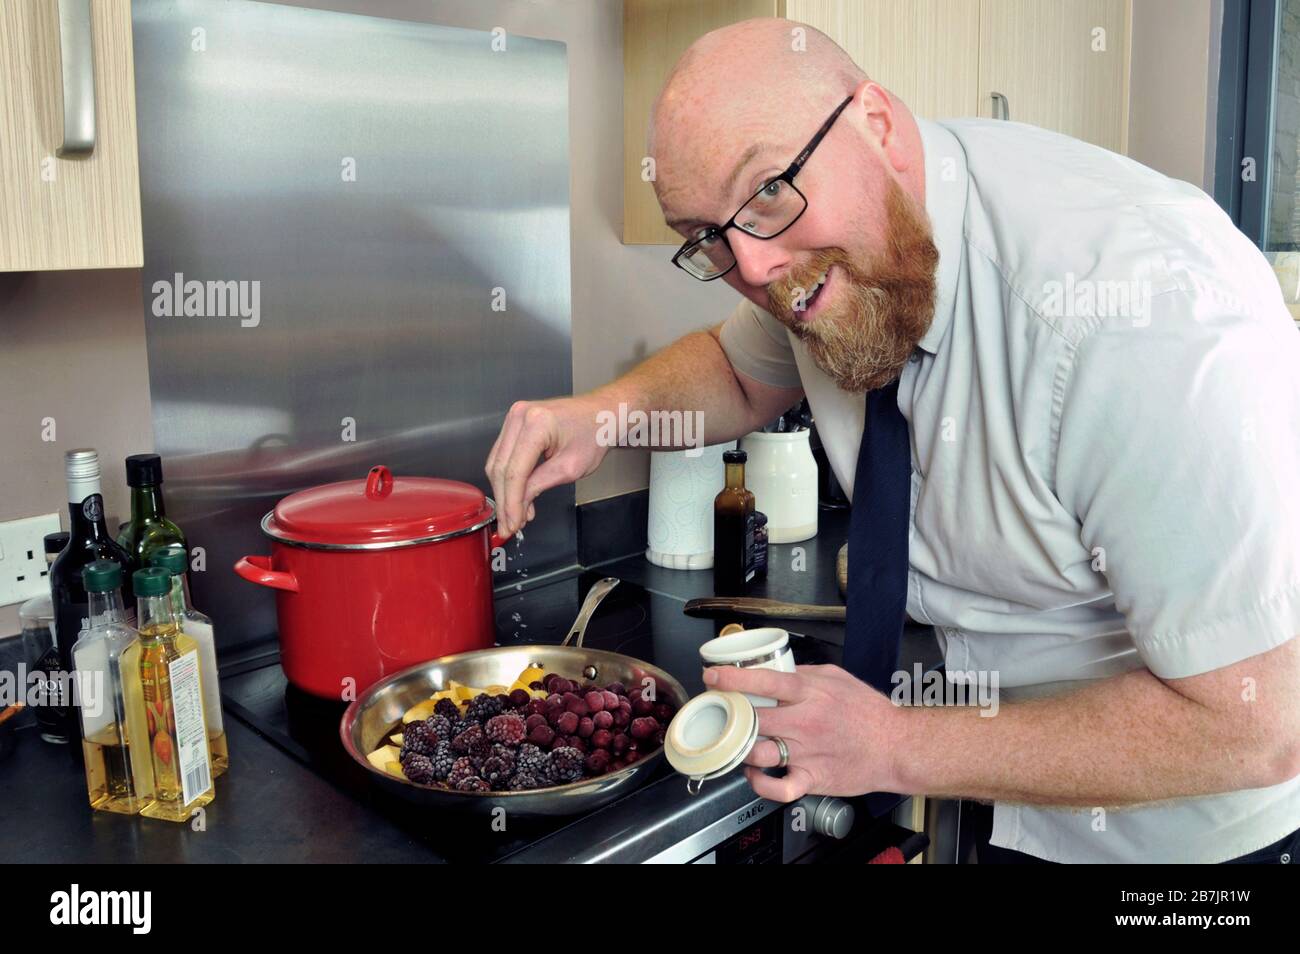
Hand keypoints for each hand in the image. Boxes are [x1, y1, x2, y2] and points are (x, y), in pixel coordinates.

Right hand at [485, 395, 609, 536]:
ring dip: (503, 492)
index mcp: (536, 424)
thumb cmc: (594, 434)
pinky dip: (507, 478)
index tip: (513, 524)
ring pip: (497, 463)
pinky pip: (503, 454)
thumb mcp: (570, 467)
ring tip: (514, 516)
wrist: (602, 413)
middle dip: (504, 502)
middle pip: (501, 468)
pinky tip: (516, 497)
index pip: (515, 472)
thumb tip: (519, 506)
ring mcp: (515, 416)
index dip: (511, 503)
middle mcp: (520, 416)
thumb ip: (540, 486)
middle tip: (509, 526)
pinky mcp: (515, 422)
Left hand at [702, 663, 903, 801]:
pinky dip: (760, 784)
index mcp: (811, 694)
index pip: (765, 682)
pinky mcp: (812, 779)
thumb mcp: (837, 678)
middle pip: (753, 719)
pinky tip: (754, 773)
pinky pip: (778, 788)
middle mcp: (805, 723)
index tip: (713, 676)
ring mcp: (807, 753)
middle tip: (720, 713)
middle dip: (730, 716)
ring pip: (757, 752)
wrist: (896, 746)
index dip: (734, 678)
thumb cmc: (869, 712)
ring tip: (736, 743)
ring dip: (740, 749)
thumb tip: (777, 671)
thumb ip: (804, 673)